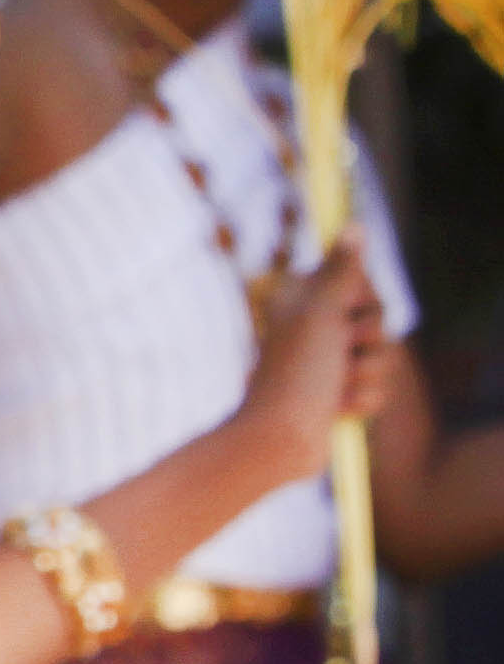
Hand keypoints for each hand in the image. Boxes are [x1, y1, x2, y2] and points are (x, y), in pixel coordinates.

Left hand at [236, 256, 389, 480]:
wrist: (280, 438)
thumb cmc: (295, 373)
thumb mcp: (320, 313)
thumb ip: (341, 271)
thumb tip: (352, 226)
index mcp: (304, 300)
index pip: (360, 282)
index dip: (363, 298)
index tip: (347, 308)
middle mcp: (315, 328)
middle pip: (378, 319)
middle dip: (370, 340)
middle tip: (341, 350)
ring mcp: (328, 363)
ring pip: (383, 357)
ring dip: (366, 374)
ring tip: (336, 386)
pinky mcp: (339, 394)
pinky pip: (378, 389)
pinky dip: (362, 400)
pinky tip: (337, 408)